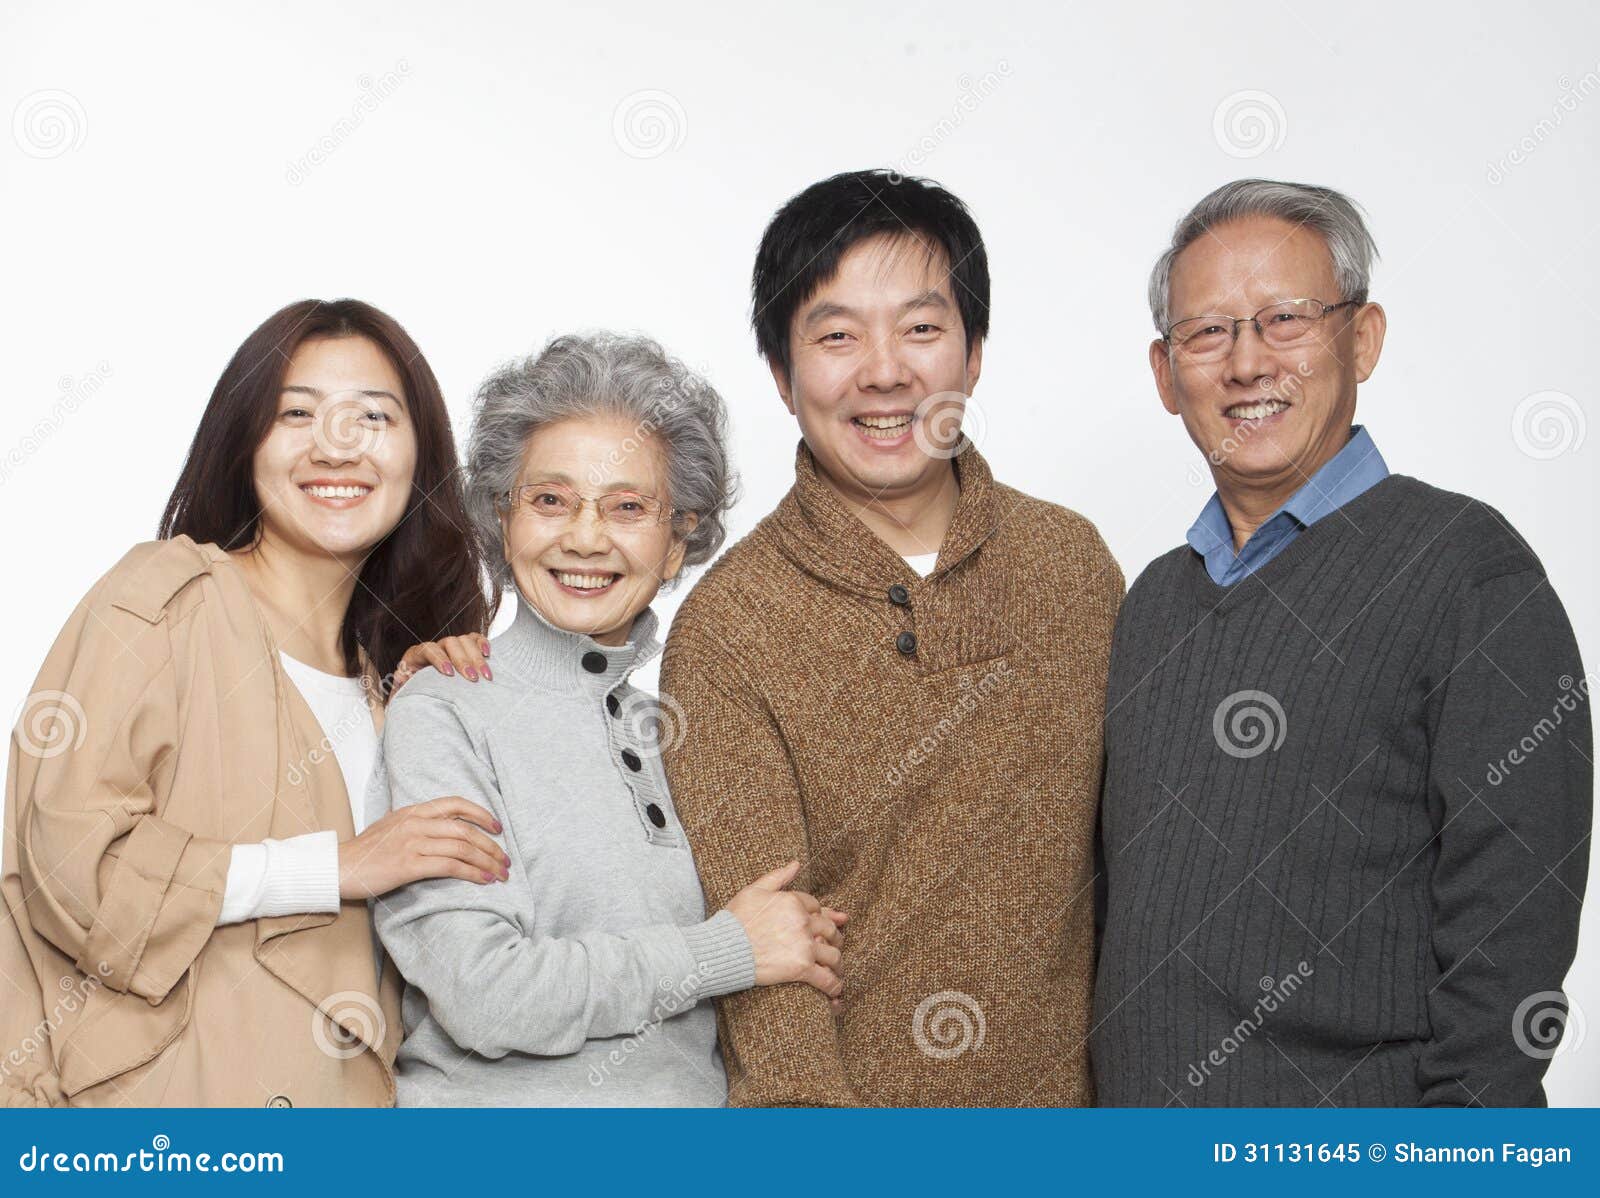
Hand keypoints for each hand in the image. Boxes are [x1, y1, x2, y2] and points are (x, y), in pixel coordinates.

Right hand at [339, 796, 509, 898]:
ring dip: (487, 861)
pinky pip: (450, 866)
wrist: (339, 867)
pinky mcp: (409, 865)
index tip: (498, 827)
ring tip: (502, 873)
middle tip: (507, 859)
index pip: (455, 804)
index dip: (481, 814)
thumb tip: (443, 828)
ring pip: (462, 848)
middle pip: (465, 830)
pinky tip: (484, 880)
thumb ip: (417, 823)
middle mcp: (416, 823)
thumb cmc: (366, 851)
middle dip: (492, 845)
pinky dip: (472, 873)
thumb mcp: (392, 827)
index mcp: (413, 811)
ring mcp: (413, 843)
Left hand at [394, 635, 490, 691]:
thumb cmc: (413, 696)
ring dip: (476, 657)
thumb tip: (403, 680)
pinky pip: (475, 639)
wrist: (422, 697)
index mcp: (415, 656)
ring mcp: (450, 646)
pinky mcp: (464, 648)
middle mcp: (434, 647)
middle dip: (463, 661)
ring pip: (464, 640)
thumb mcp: (403, 694)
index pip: (428, 649)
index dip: (439, 659)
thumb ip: (402, 688)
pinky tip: (488, 655)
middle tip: (473, 678)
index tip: (449, 674)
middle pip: (450, 643)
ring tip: (485, 675)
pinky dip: (483, 644)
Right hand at [725, 860, 846, 998]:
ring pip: (833, 954)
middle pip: (830, 929)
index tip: (822, 924)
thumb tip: (796, 863)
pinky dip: (834, 986)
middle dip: (834, 938)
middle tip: (834, 946)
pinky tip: (835, 992)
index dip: (821, 916)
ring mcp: (804, 945)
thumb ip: (777, 876)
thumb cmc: (734, 920)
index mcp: (793, 901)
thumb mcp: (753, 890)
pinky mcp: (801, 968)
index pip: (817, 907)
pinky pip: (826, 978)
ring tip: (836, 970)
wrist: (721, 949)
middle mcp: (802, 921)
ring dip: (837, 964)